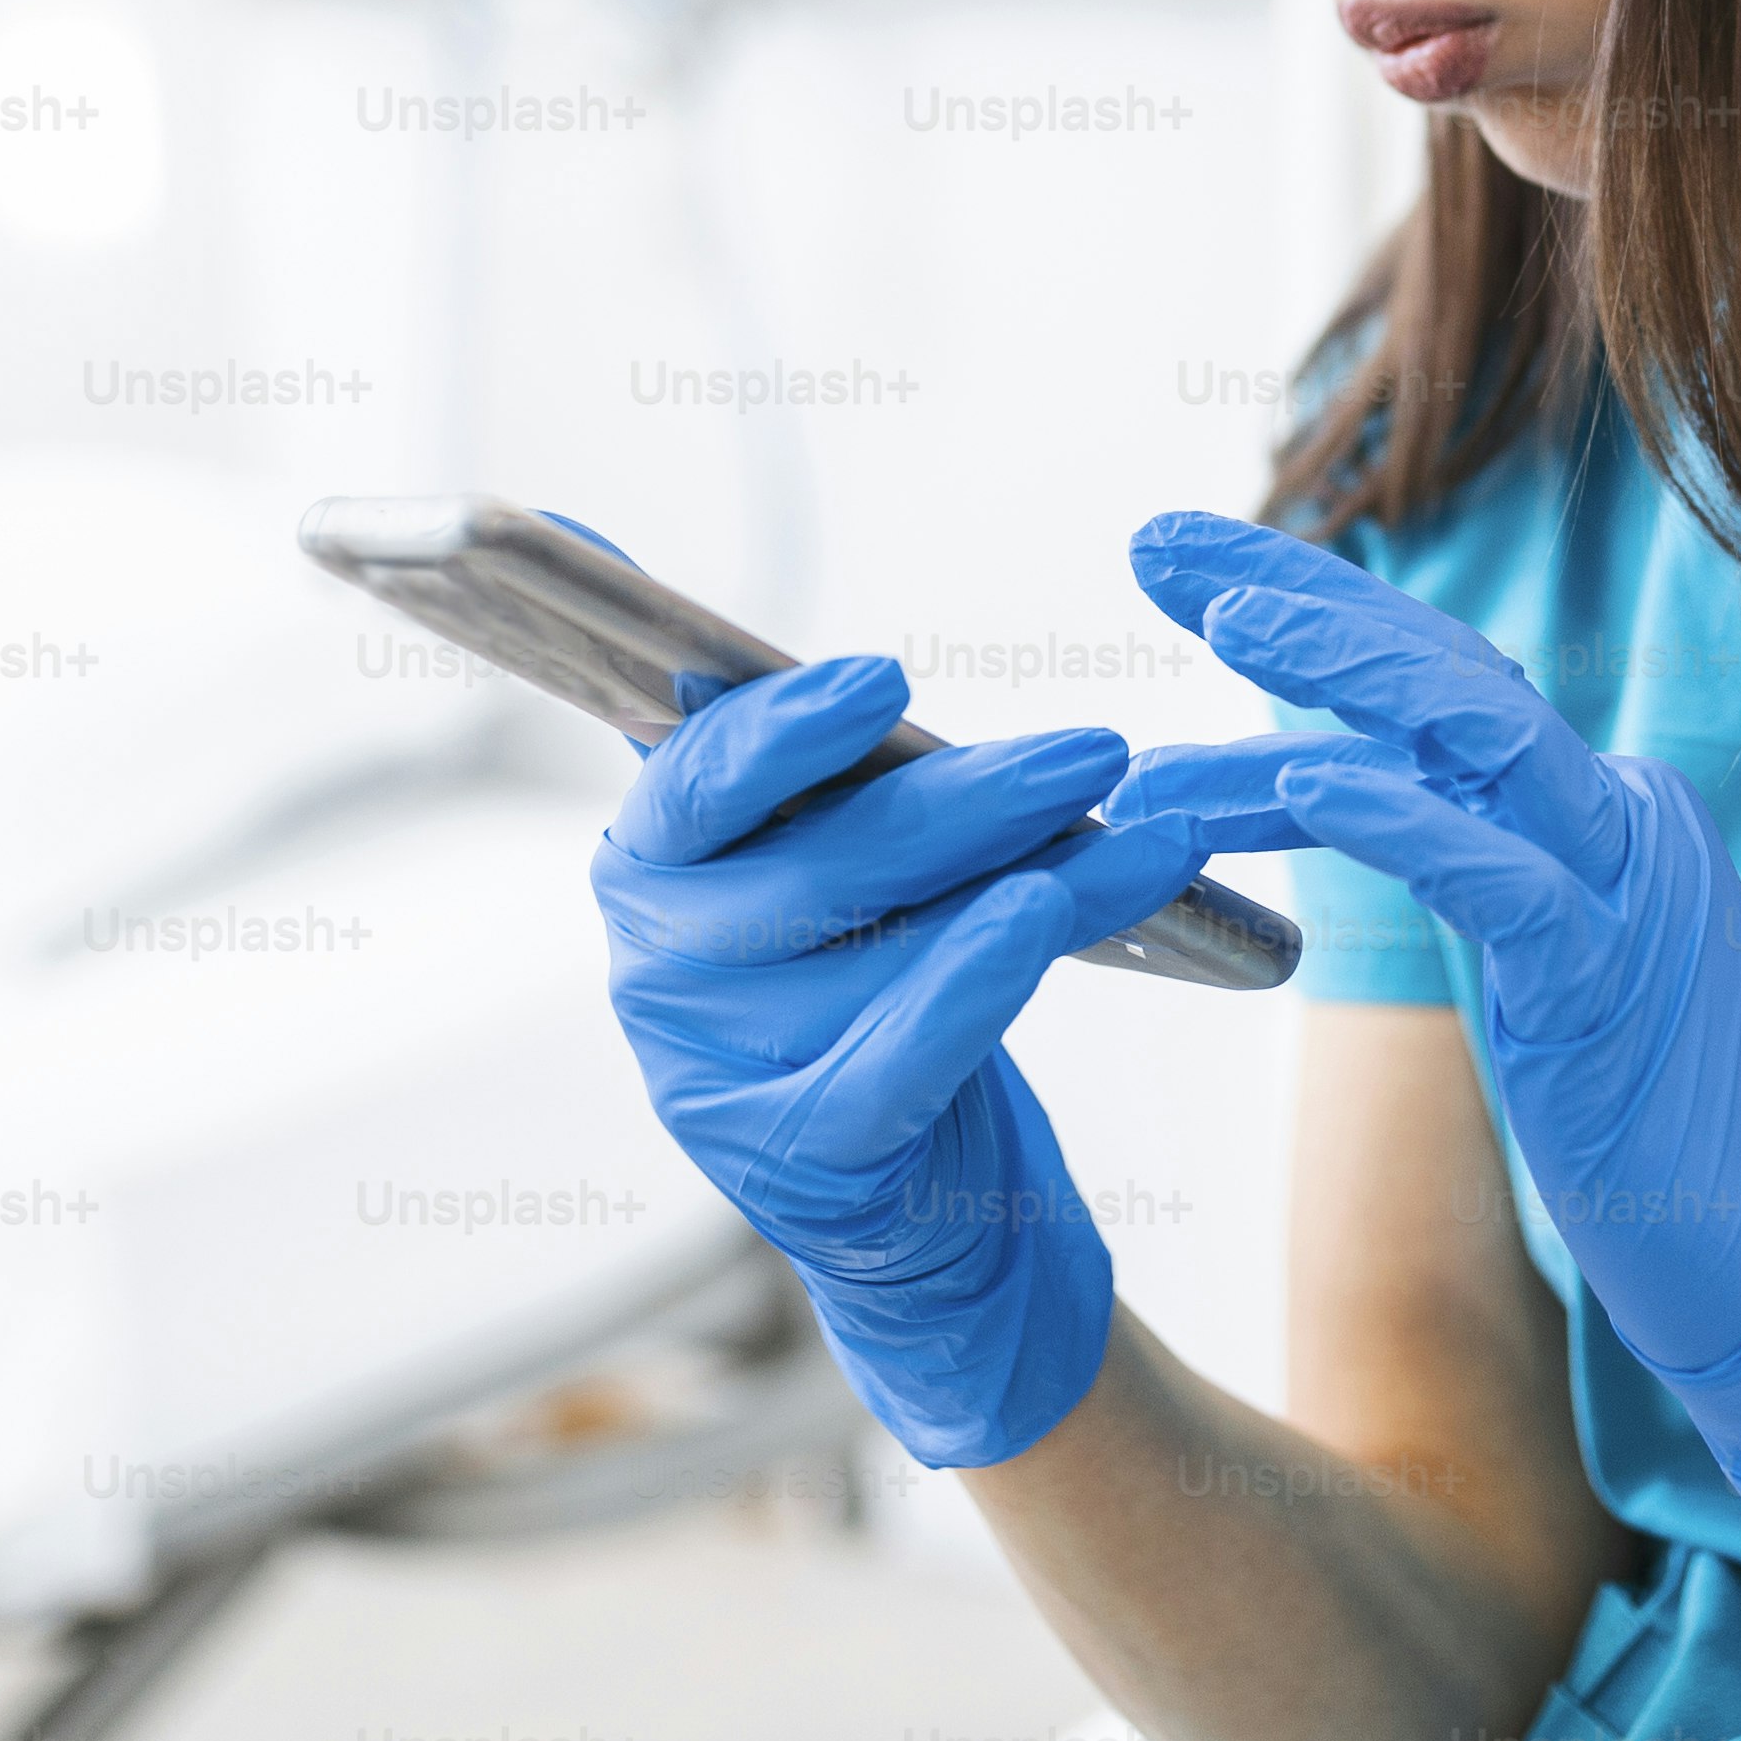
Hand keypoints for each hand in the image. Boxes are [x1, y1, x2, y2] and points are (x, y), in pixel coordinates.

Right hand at [590, 641, 1212, 1467]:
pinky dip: (979, 983)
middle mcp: (660, 972)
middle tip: (1097, 753)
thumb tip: (585, 540)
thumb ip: (736, 720)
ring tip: (1155, 840)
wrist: (916, 1200)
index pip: (697, 783)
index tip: (884, 681)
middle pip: (829, 864)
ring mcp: (719, 1076)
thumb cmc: (868, 979)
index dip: (787, 731)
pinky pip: (906, 1052)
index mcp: (647, 867)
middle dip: (975, 801)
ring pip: (895, 952)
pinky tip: (1049, 921)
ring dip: (1043, 887)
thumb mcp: (798, 845)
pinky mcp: (801, 1160)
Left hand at [1109, 511, 1740, 1586]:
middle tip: (1150, 537)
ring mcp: (1627, 890)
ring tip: (1218, 615)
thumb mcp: (1547, 973)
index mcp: (1592, 815)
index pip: (1435, 675)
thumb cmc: (1663, 1138)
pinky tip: (1300, 781)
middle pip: (1443, 664)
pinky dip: (1401, 816)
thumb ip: (1473, 869)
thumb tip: (1345, 792)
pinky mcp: (1616, 983)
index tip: (1183, 557)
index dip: (1311, 604)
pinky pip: (1499, 875)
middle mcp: (1616, 820)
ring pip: (1477, 732)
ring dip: (1342, 665)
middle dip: (1296, 591)